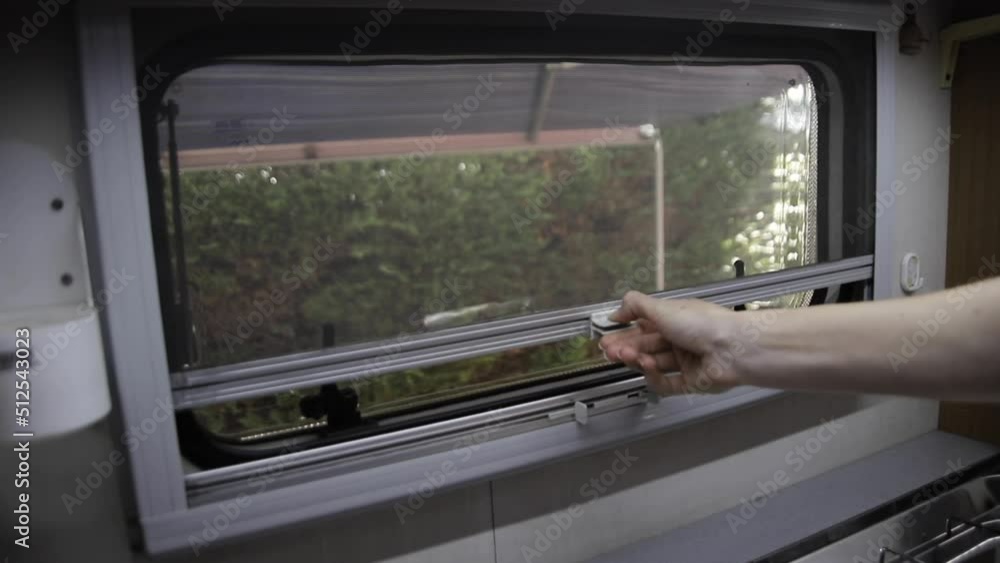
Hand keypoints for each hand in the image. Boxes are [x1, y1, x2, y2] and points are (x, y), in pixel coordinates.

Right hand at [599, 291, 742, 395]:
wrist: (733, 348)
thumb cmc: (700, 323)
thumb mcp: (663, 307)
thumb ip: (635, 306)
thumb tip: (615, 312)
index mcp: (675, 319)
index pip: (644, 326)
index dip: (625, 330)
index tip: (607, 334)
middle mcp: (679, 340)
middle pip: (646, 346)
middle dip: (626, 347)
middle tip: (608, 350)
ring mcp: (685, 363)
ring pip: (653, 363)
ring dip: (638, 359)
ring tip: (628, 355)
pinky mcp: (690, 383)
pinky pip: (666, 383)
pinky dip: (654, 376)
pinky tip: (647, 368)